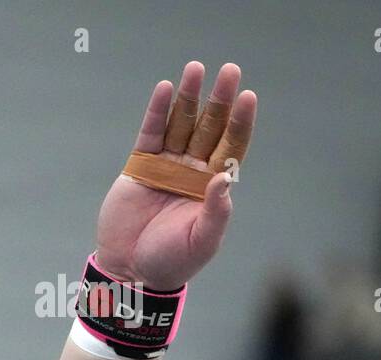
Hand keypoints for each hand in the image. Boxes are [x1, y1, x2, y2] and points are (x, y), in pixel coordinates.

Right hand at [94, 61, 255, 289]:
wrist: (132, 270)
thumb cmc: (172, 261)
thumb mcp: (201, 241)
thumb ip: (216, 212)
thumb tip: (225, 179)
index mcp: (214, 189)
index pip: (233, 148)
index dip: (241, 123)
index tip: (249, 97)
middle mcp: (194, 172)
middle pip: (210, 127)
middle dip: (220, 99)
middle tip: (231, 69)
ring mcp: (168, 165)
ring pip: (182, 123)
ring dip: (190, 96)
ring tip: (197, 67)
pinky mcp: (141, 164)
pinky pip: (151, 132)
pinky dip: (158, 111)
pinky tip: (167, 88)